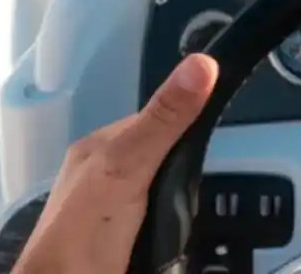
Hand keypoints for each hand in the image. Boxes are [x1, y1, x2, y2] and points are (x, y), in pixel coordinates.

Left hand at [15, 54, 219, 273]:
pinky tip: (173, 233)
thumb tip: (205, 62)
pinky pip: (159, 217)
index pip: (155, 118)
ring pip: (162, 187)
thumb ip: (164, 120)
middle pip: (162, 154)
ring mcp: (108, 208)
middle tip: (188, 191)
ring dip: (180, 201)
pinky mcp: (120, 238)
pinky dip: (172, 224)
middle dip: (182, 169)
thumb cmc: (88, 231)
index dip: (185, 124)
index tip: (211, 137)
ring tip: (181, 217)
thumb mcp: (128, 167)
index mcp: (98, 147)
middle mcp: (101, 172)